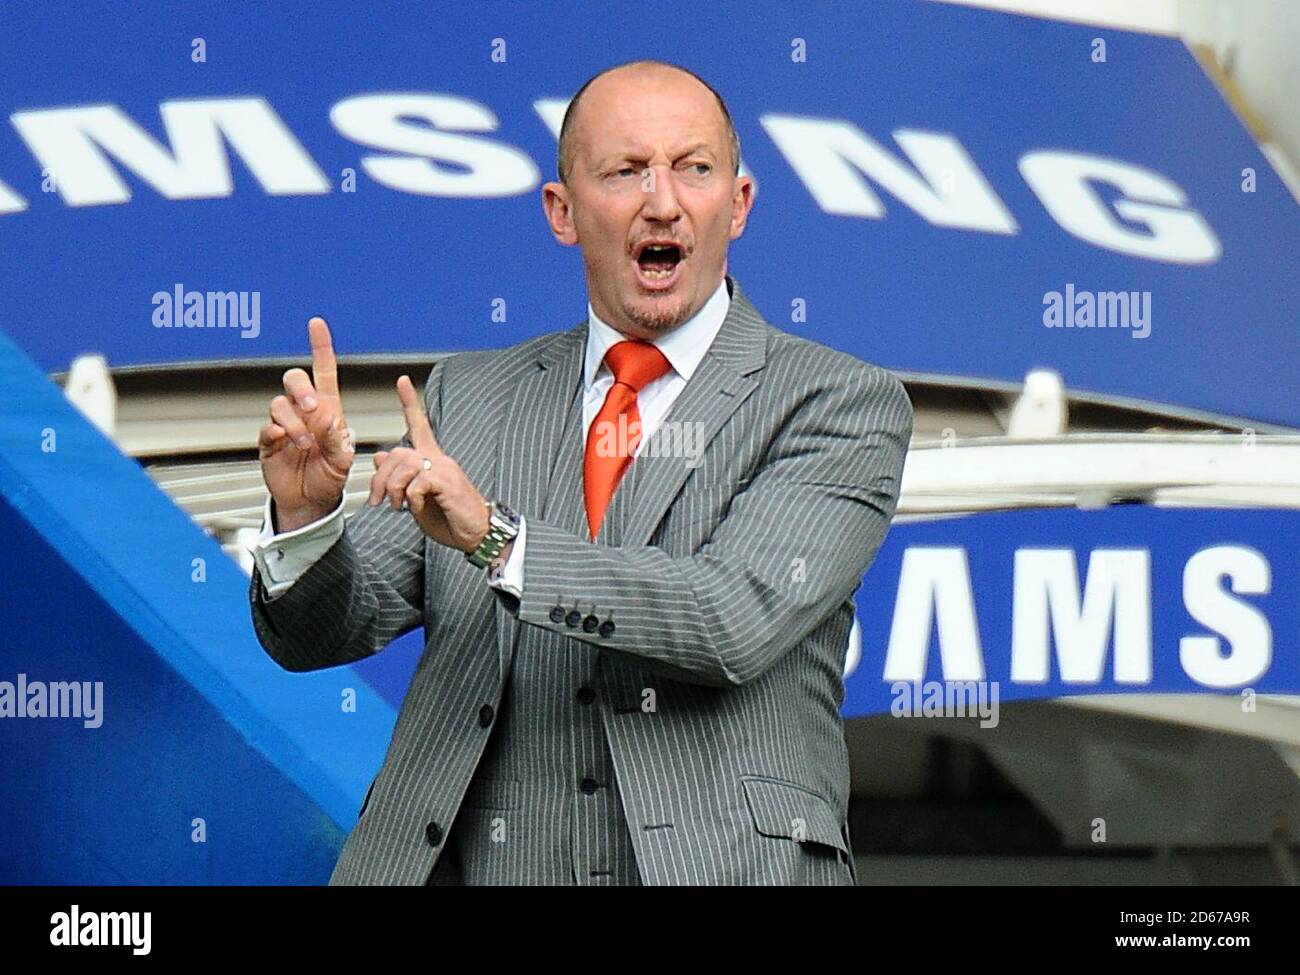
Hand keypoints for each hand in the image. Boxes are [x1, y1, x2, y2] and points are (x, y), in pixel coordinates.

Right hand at [257, 317, 353, 530]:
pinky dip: (277, 433)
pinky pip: (267, 427)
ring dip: (294, 422)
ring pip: (279, 404)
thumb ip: (336, 438)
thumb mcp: (343, 458)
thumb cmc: (330, 476)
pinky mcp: (269, 441)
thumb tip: (325, 418)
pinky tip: (286, 444)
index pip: (324, 371)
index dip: (320, 347)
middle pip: (294, 379)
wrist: (311, 501)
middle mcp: (304, 411)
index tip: (317, 324)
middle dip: (301, 389)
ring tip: (305, 445)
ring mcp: (285, 424)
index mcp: (328, 409)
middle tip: (313, 408)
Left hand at [367, 373, 490, 553]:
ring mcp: (444, 468)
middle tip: (380, 501)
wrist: (479, 534)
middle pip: (397, 452)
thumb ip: (400, 480)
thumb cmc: (451, 520)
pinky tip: (419, 507)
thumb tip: (380, 457)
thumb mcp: (417, 500)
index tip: (402, 381)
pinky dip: (411, 499)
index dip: (410, 403)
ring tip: (399, 507)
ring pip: (404, 465)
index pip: (419, 426)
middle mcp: (438, 459)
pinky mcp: (448, 481)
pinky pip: (416, 483)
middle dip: (380, 479)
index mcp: (432, 461)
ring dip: (393, 490)